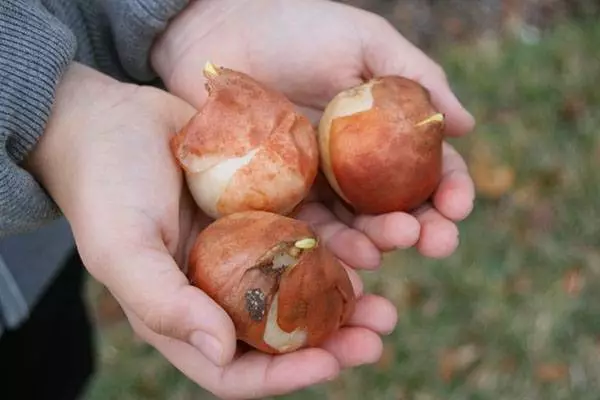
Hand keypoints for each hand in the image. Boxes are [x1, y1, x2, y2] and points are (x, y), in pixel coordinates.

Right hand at [26, 63, 397, 398]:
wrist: (109, 119)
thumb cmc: (105, 187)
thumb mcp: (121, 249)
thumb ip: (164, 304)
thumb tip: (224, 354)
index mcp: (184, 314)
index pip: (235, 370)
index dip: (284, 376)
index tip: (331, 364)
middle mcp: (218, 290)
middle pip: (281, 334)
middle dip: (332, 340)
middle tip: (378, 332)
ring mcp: (243, 250)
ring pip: (303, 287)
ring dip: (346, 297)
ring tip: (386, 300)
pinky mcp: (261, 212)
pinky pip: (306, 237)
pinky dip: (339, 246)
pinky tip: (370, 242)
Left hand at [152, 0, 475, 261]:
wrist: (218, 30)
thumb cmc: (295, 27)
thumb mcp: (365, 42)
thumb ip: (417, 79)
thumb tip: (466, 125)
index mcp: (379, 133)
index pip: (424, 170)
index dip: (448, 190)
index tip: (459, 204)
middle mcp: (350, 167)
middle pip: (394, 209)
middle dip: (422, 229)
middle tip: (437, 242)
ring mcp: (313, 186)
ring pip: (354, 227)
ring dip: (379, 243)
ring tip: (392, 246)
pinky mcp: (274, 197)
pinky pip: (306, 228)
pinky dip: (331, 246)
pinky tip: (352, 255)